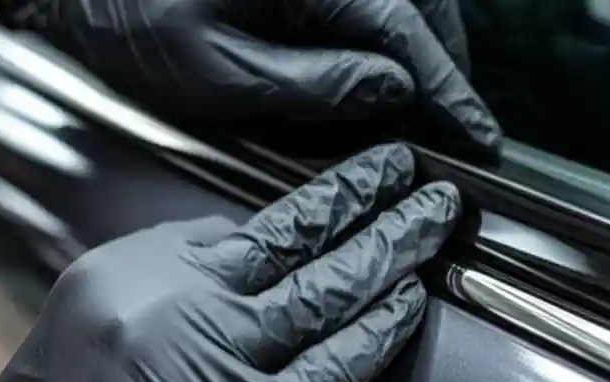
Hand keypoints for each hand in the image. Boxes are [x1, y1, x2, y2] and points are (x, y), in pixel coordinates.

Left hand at [0, 0, 499, 155]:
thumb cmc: (130, 21)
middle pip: (420, 9)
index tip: (479, 138)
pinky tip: (378, 67)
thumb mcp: (221, 72)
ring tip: (422, 107)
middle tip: (455, 132)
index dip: (451, 93)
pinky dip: (385, 29)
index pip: (409, 35)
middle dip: (444, 70)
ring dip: (419, 50)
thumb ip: (316, 85)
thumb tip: (395, 93)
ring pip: (400, 0)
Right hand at [0, 144, 459, 381]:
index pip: (233, 225)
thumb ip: (158, 300)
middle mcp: (174, 296)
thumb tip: (236, 287)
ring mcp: (216, 355)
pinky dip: (381, 329)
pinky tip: (413, 302)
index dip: (300, 214)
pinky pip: (337, 363)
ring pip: (328, 286)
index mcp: (127, 268)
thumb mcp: (82, 335)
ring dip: (394, 246)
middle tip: (408, 171)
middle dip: (362, 197)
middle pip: (290, 233)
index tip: (338, 201)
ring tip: (436, 216)